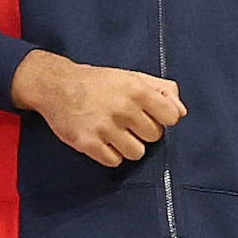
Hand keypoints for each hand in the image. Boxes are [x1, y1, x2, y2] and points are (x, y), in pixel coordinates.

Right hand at [8, 52, 186, 166]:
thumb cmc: (97, 82)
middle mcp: (123, 109)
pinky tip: (102, 141)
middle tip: (127, 123)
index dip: (162, 118)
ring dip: (128, 146)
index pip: (172, 117)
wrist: (55, 86)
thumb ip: (163, 89)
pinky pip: (113, 161)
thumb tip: (181, 112)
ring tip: (115, 134)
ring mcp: (104, 128)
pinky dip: (110, 154)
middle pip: (154, 137)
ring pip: (136, 153)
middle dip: (143, 131)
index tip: (150, 115)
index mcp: (137, 91)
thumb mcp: (132, 76)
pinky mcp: (87, 143)